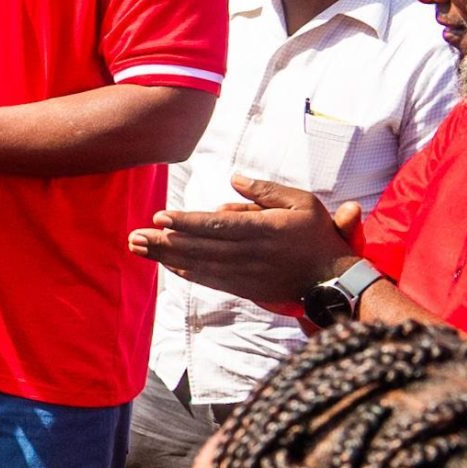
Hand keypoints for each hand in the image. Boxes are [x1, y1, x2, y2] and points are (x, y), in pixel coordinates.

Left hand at [127, 176, 361, 309]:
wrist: (332, 278)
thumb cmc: (316, 234)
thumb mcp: (301, 202)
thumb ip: (265, 191)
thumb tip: (234, 179)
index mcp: (262, 229)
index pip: (216, 225)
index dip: (186, 222)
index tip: (160, 217)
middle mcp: (250, 254)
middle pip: (199, 247)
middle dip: (164, 242)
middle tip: (134, 236)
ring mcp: (245, 274)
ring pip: (199, 265)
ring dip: (166, 258)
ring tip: (139, 249)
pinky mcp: (245, 288)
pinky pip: (210, 281)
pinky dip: (187, 273)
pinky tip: (167, 266)